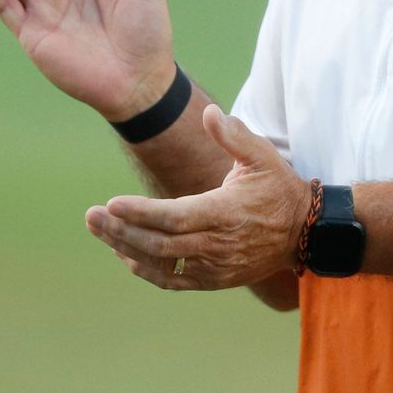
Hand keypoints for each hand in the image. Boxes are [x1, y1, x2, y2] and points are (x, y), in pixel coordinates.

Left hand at [85, 106, 310, 289]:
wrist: (302, 233)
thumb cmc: (278, 188)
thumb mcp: (263, 156)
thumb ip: (234, 135)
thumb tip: (211, 113)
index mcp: (226, 212)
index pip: (175, 217)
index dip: (141, 213)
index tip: (110, 204)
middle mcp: (218, 244)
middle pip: (159, 242)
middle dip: (120, 230)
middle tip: (90, 216)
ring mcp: (215, 266)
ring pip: (161, 262)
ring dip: (125, 247)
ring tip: (98, 230)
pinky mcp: (214, 280)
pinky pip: (173, 279)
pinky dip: (146, 269)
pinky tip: (124, 254)